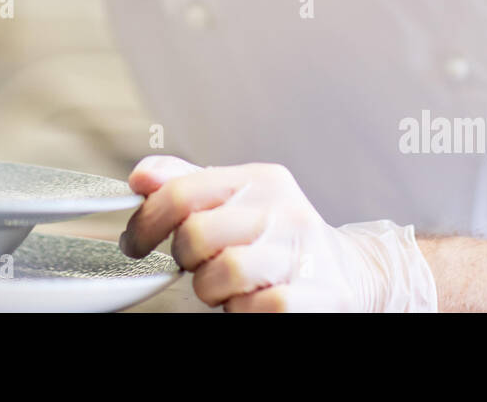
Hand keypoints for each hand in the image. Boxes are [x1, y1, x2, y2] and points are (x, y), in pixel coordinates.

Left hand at [119, 155, 437, 311]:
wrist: (350, 274)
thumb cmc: (279, 238)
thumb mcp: (239, 199)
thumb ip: (188, 183)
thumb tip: (141, 176)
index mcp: (261, 180)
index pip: (183, 191)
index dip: (146, 220)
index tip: (137, 241)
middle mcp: (283, 211)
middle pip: (196, 234)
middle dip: (185, 258)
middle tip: (197, 264)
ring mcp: (300, 254)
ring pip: (222, 274)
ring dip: (211, 289)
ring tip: (225, 285)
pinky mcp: (311, 297)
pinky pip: (252, 308)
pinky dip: (241, 310)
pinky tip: (250, 301)